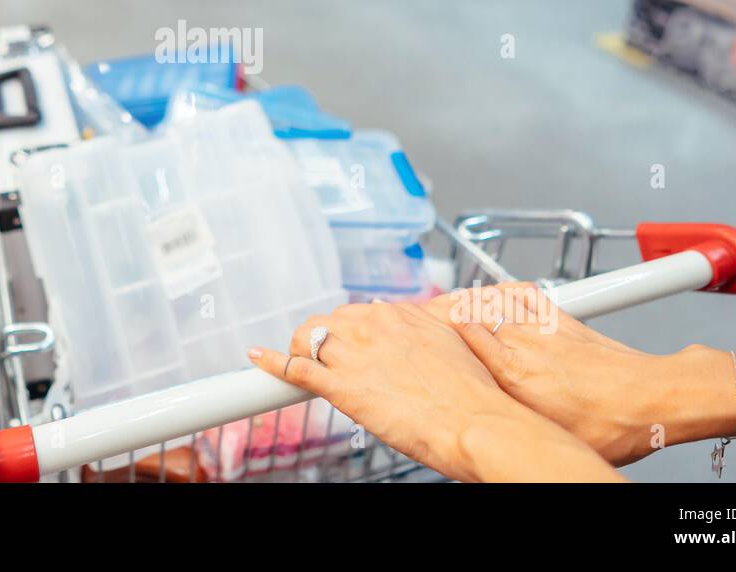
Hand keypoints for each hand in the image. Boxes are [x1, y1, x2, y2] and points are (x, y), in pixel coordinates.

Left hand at [248, 301, 622, 481]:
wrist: (476, 422)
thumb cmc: (475, 395)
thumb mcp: (457, 349)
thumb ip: (432, 337)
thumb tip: (430, 332)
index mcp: (403, 315)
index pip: (360, 313)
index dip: (349, 332)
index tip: (347, 343)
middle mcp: (375, 324)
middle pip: (330, 322)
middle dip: (323, 341)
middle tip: (326, 361)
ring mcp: (356, 352)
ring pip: (309, 340)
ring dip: (301, 353)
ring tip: (298, 367)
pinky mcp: (342, 384)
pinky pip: (295, 368)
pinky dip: (272, 364)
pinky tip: (259, 362)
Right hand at [443, 283, 717, 464]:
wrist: (653, 398)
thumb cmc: (611, 424)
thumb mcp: (552, 438)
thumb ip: (517, 427)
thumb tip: (498, 438)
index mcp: (513, 375)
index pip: (464, 335)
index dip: (444, 328)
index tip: (432, 328)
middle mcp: (524, 344)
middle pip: (475, 314)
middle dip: (454, 312)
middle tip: (440, 315)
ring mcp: (545, 328)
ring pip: (499, 300)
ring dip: (479, 299)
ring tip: (465, 303)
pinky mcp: (566, 321)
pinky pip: (528, 295)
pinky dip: (512, 291)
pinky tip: (506, 295)